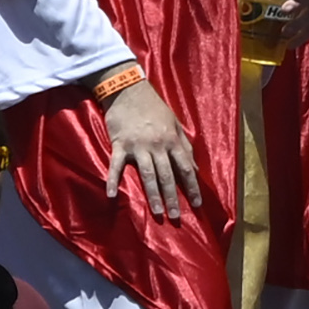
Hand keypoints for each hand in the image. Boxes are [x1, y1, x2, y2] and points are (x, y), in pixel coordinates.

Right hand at [102, 80, 201, 220]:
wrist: (128, 90)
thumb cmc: (154, 107)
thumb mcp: (175, 123)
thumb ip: (185, 146)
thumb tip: (194, 168)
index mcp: (172, 140)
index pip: (186, 168)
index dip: (192, 187)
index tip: (197, 204)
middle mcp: (157, 146)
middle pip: (167, 176)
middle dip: (173, 198)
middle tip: (176, 218)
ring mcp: (138, 146)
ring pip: (147, 175)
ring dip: (153, 195)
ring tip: (157, 213)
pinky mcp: (119, 145)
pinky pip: (116, 166)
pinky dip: (112, 180)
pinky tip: (111, 195)